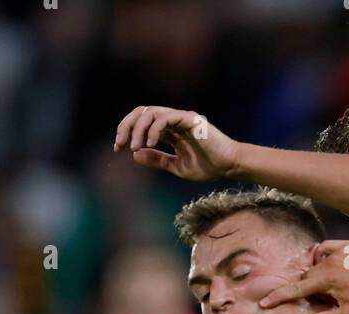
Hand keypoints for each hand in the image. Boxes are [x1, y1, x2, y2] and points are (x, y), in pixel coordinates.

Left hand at [114, 106, 239, 180]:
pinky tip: (150, 144)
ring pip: (150, 113)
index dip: (126, 132)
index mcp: (168, 130)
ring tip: (136, 146)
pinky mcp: (188, 119)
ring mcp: (180, 117)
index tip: (119, 148)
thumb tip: (135, 153)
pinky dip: (154, 129)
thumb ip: (157, 160)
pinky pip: (165, 118)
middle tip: (120, 144)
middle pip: (141, 113)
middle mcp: (172, 120)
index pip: (140, 122)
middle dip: (126, 127)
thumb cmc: (208, 166)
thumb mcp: (177, 166)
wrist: (229, 166)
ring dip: (138, 129)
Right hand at [258, 240, 348, 313]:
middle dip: (300, 288)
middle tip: (303, 299)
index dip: (278, 297)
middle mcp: (326, 263)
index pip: (295, 290)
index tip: (263, 302)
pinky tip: (325, 262)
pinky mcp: (346, 245)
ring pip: (314, 263)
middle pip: (305, 276)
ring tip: (317, 285)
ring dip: (312, 273)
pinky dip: (322, 255)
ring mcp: (336, 251)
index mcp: (324, 281)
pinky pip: (326, 247)